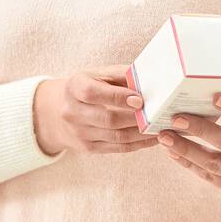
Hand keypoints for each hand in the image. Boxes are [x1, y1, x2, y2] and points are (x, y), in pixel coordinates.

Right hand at [33, 66, 156, 155]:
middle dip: (135, 119)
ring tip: (161, 126)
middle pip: (107, 119)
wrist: (59, 111)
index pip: (93, 93)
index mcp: (74, 87)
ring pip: (116, 136)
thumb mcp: (98, 74)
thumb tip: (151, 77)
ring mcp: (79, 133)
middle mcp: (72, 112)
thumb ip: (122, 74)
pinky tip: (153, 137)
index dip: (117, 97)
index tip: (140, 100)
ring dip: (142, 133)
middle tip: (158, 115)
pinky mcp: (88, 148)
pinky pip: (118, 148)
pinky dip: (139, 143)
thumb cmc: (88, 86)